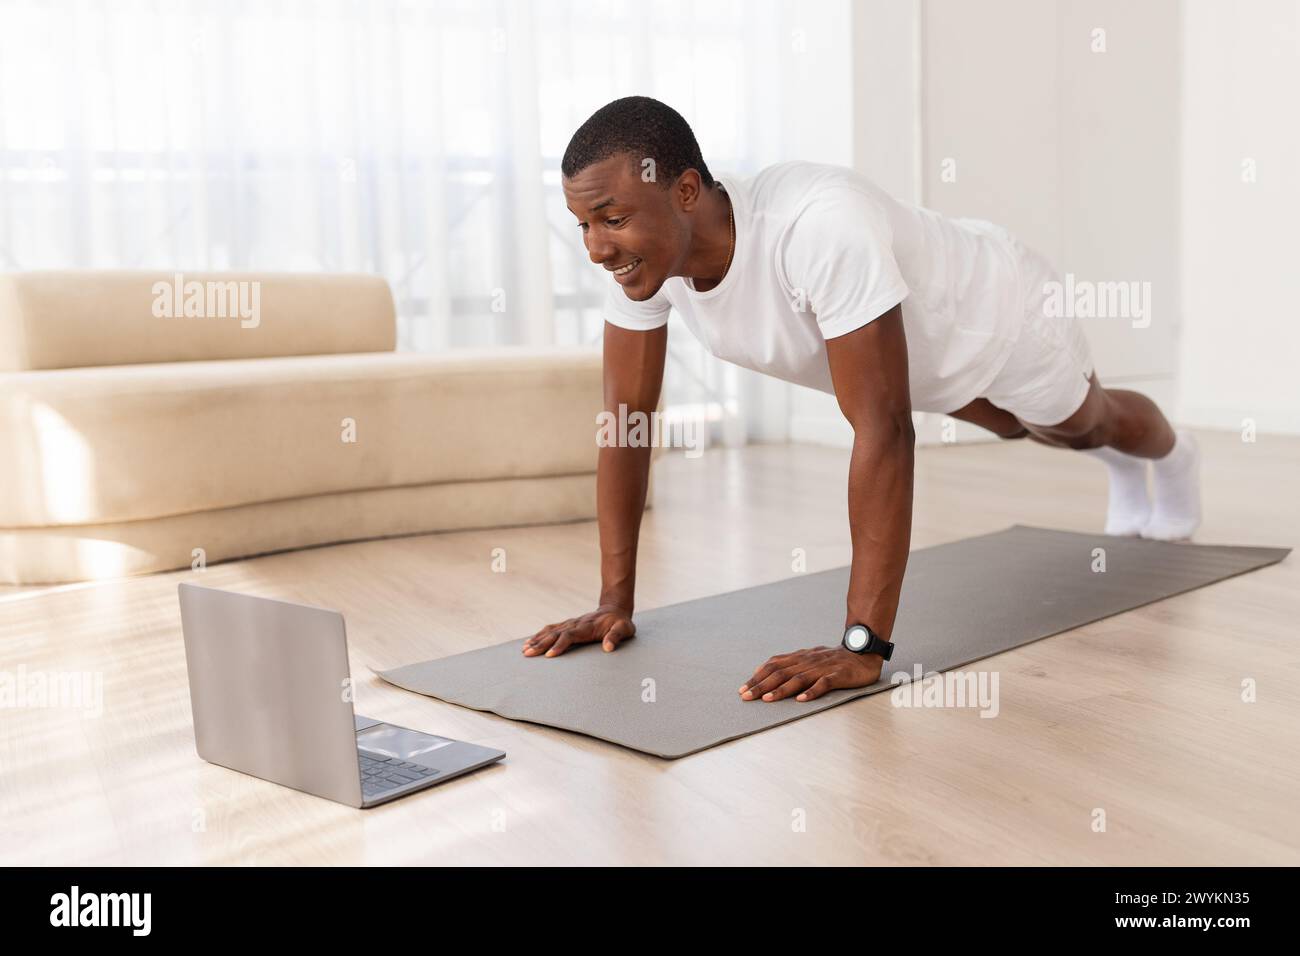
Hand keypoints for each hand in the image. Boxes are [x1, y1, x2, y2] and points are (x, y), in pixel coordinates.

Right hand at [522, 605, 634, 657]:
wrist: (614, 610)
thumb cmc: (620, 623)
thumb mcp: (624, 629)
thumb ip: (616, 637)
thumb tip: (608, 647)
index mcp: (587, 627)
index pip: (570, 636)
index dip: (560, 645)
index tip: (549, 655)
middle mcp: (575, 624)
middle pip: (555, 634)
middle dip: (541, 644)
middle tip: (528, 654)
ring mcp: (570, 624)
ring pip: (550, 631)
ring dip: (537, 640)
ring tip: (524, 649)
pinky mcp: (568, 625)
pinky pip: (551, 629)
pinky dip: (539, 635)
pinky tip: (530, 642)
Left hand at [739, 646, 883, 701]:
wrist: (863, 653)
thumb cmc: (832, 659)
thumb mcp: (807, 658)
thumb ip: (786, 664)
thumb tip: (761, 670)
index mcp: (799, 657)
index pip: (773, 666)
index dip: (757, 677)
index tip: (742, 689)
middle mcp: (808, 661)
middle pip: (781, 673)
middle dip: (762, 685)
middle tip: (746, 697)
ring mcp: (823, 668)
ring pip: (799, 678)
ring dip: (782, 690)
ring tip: (767, 699)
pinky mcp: (838, 675)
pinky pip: (824, 683)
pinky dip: (812, 691)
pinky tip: (802, 700)